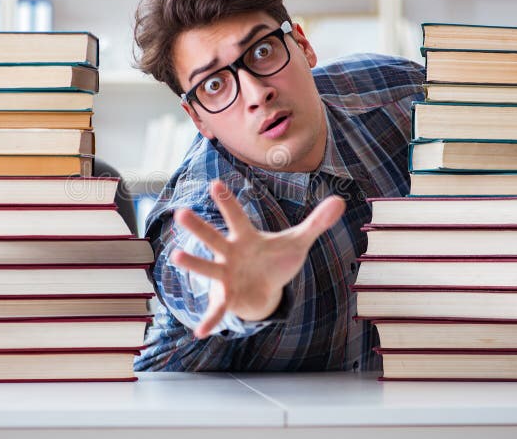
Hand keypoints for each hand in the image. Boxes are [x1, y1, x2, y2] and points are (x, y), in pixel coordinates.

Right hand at [171, 179, 344, 338]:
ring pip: (207, 268)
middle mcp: (230, 253)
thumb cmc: (276, 260)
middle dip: (198, 227)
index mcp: (246, 237)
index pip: (236, 215)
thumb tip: (341, 201)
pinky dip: (210, 320)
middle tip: (180, 213)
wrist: (265, 289)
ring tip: (175, 256)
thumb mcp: (298, 242)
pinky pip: (217, 309)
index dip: (227, 200)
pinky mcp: (227, 298)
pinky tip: (200, 331)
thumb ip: (316, 222)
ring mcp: (225, 276)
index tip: (214, 184)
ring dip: (193, 263)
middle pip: (213, 238)